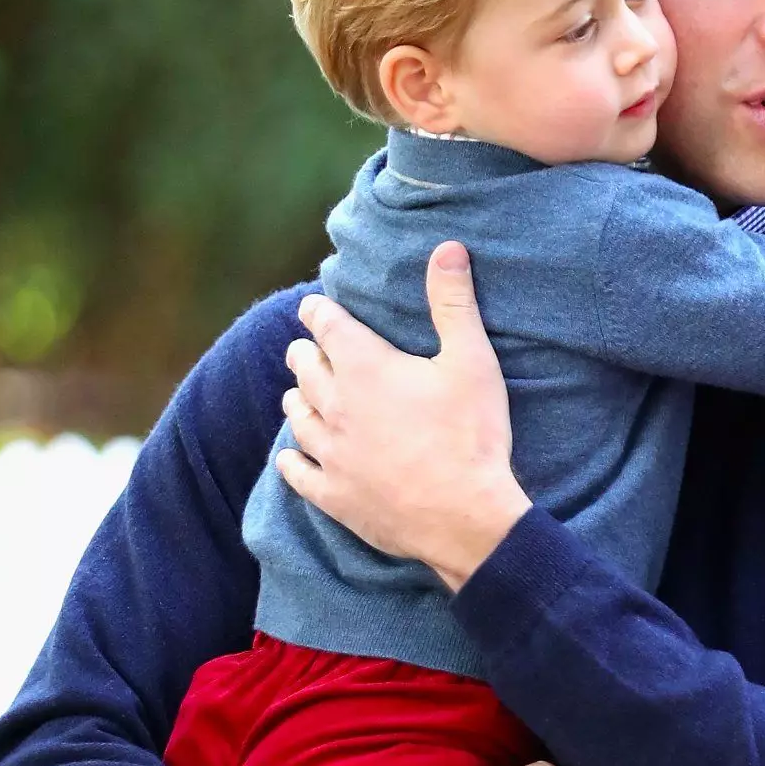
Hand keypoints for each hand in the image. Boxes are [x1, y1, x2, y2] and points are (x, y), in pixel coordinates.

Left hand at [277, 241, 531, 589]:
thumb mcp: (473, 361)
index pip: (326, 325)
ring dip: (299, 398)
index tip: (315, 307)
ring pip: (297, 415)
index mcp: (365, 367)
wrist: (465, 518)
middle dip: (307, 352)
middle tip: (311, 348)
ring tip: (302, 393)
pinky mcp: (332, 495)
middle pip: (304, 367)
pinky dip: (292, 457)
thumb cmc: (473, 436)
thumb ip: (454, 303)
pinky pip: (296, 471)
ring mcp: (330, 453)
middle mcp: (336, 405)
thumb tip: (448, 247)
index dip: (318, 311)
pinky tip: (291, 455)